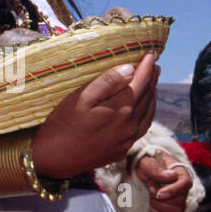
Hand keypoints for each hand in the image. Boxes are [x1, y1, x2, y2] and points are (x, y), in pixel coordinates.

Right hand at [31, 52, 158, 179]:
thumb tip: (130, 69)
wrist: (56, 157)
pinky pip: (144, 127)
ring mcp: (128, 138)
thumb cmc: (63, 124)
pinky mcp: (123, 148)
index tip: (151, 54)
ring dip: (153, 95)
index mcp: (120, 109)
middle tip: (154, 64)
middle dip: (151, 78)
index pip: (140, 82)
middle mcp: (129, 124)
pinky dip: (149, 113)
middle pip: (147, 97)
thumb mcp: (80, 98)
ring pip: (149, 113)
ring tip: (153, 82)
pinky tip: (145, 109)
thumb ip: (106, 83)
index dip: (146, 67)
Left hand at [136, 155, 191, 211]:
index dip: (173, 190)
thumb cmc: (144, 163)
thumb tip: (171, 176)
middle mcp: (182, 187)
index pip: (185, 183)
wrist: (139, 171)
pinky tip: (154, 209)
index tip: (159, 193)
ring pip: (177, 211)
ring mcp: (179, 199)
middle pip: (181, 201)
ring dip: (160, 206)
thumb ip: (156, 168)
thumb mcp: (146, 162)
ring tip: (150, 196)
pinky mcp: (173, 209)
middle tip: (149, 188)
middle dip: (161, 198)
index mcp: (180, 172)